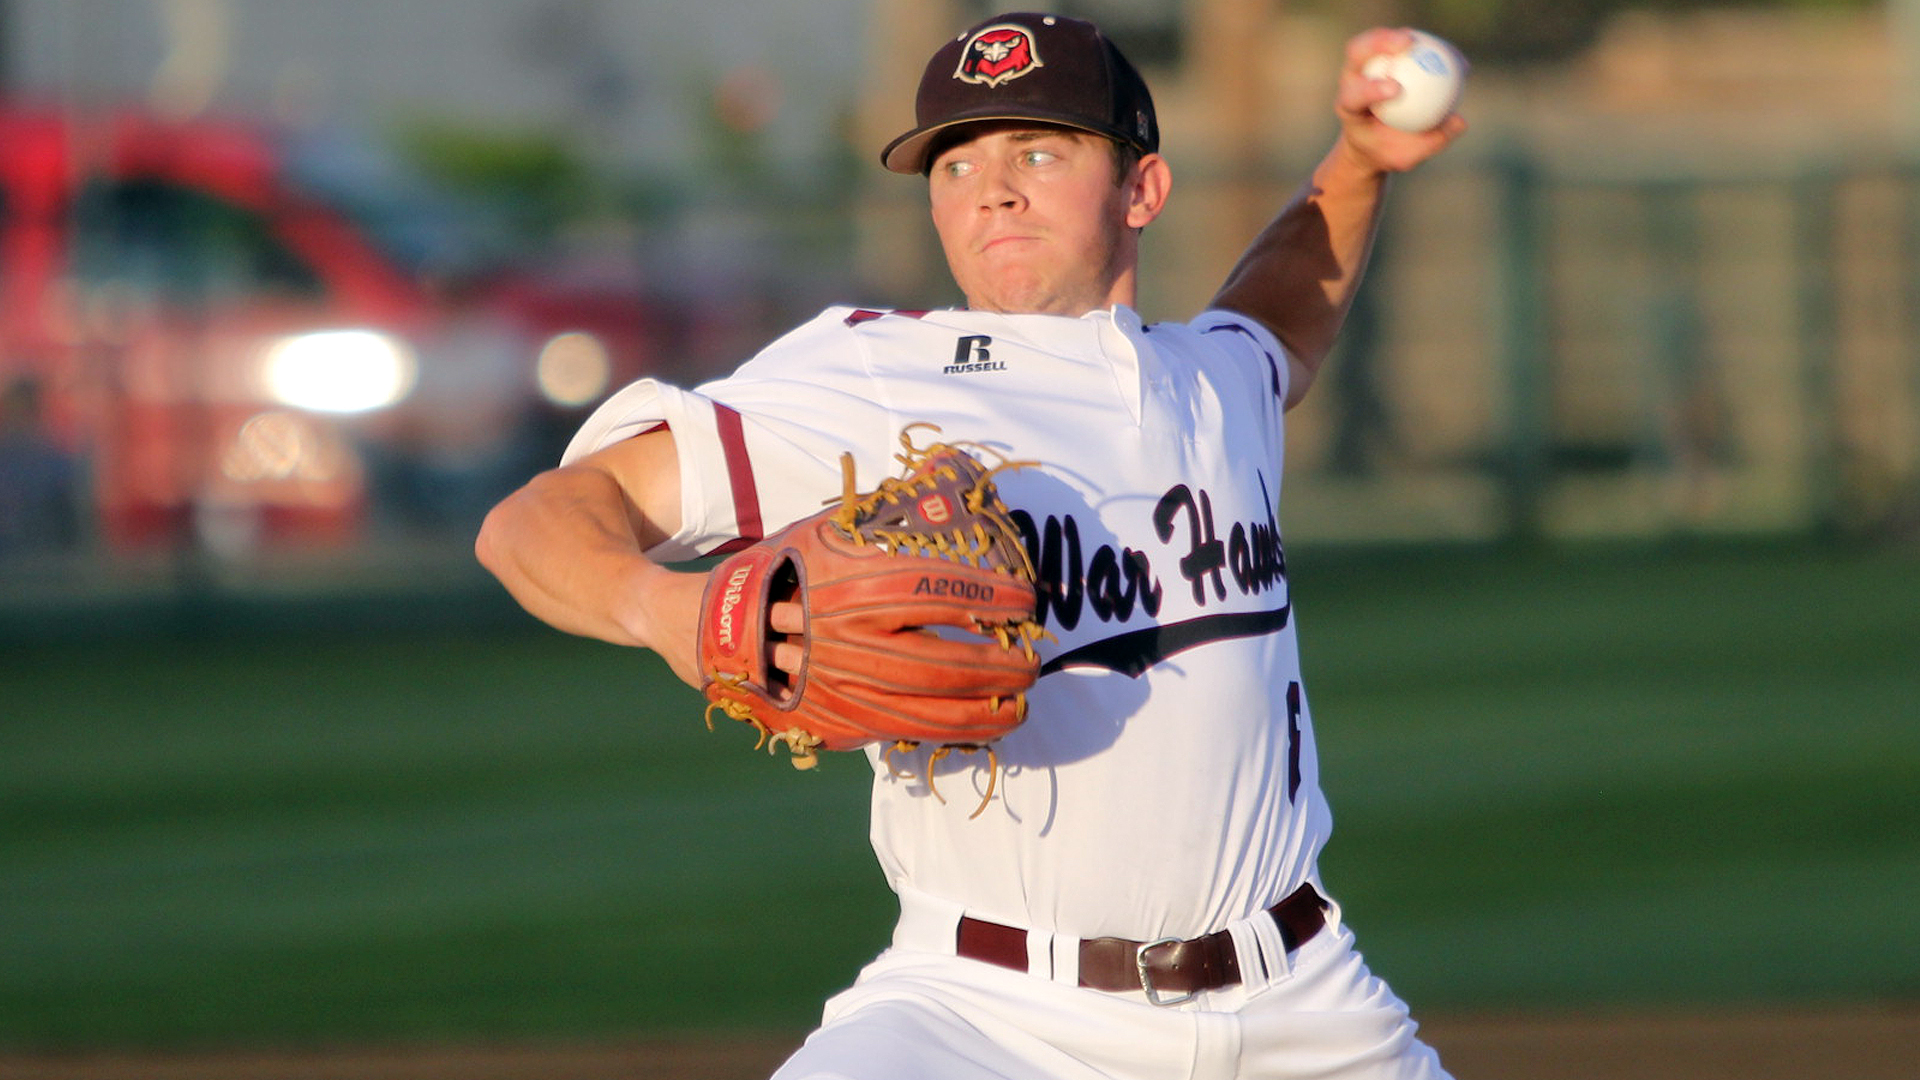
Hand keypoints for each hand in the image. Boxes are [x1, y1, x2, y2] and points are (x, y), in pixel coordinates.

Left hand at [1333, 27, 1466, 174]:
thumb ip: (1429, 141)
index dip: (1371, 89)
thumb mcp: (1406, 157)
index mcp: (1349, 108)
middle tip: (1408, 44)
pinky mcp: (1382, 58)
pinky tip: (1455, 57)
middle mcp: (1352, 81)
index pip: (1354, 95)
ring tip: (1433, 43)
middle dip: (1378, 43)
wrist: (1373, 141)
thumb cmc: (1387, 151)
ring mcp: (1365, 66)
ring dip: (1401, 36)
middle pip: (1358, 53)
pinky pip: (1404, 46)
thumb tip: (1458, 120)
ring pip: (1377, 41)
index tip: (1396, 89)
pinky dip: (1428, 46)